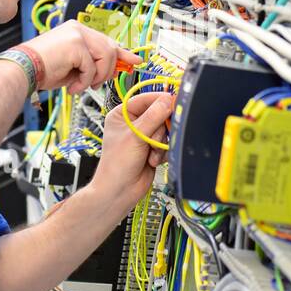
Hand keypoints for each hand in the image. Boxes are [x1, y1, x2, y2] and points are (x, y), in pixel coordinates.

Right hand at [22, 21, 140, 92]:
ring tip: (80, 85)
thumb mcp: (74, 68)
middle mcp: (78, 29)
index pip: (106, 40)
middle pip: (110, 48)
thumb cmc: (43, 70)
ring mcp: (77, 35)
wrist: (23, 71)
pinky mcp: (75, 45)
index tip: (135, 61)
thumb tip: (116, 70)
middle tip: (97, 83)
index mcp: (77, 31)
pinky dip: (84, 81)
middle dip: (110, 69)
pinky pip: (92, 68)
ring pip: (105, 58)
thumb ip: (94, 65)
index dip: (122, 52)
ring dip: (96, 77)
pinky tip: (71, 86)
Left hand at [89, 91, 173, 210]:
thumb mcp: (134, 136)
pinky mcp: (153, 148)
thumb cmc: (116, 165)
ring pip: (164, 130)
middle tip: (154, 139)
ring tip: (149, 153)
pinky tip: (152, 160)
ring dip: (159, 144)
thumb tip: (167, 100)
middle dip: (158, 130)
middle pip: (159, 114)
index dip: (160, 101)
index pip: (145, 99)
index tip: (173, 103)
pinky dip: (162, 152)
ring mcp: (144, 136)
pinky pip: (166, 143)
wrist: (120, 191)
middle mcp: (133, 123)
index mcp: (122, 114)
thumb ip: (153, 117)